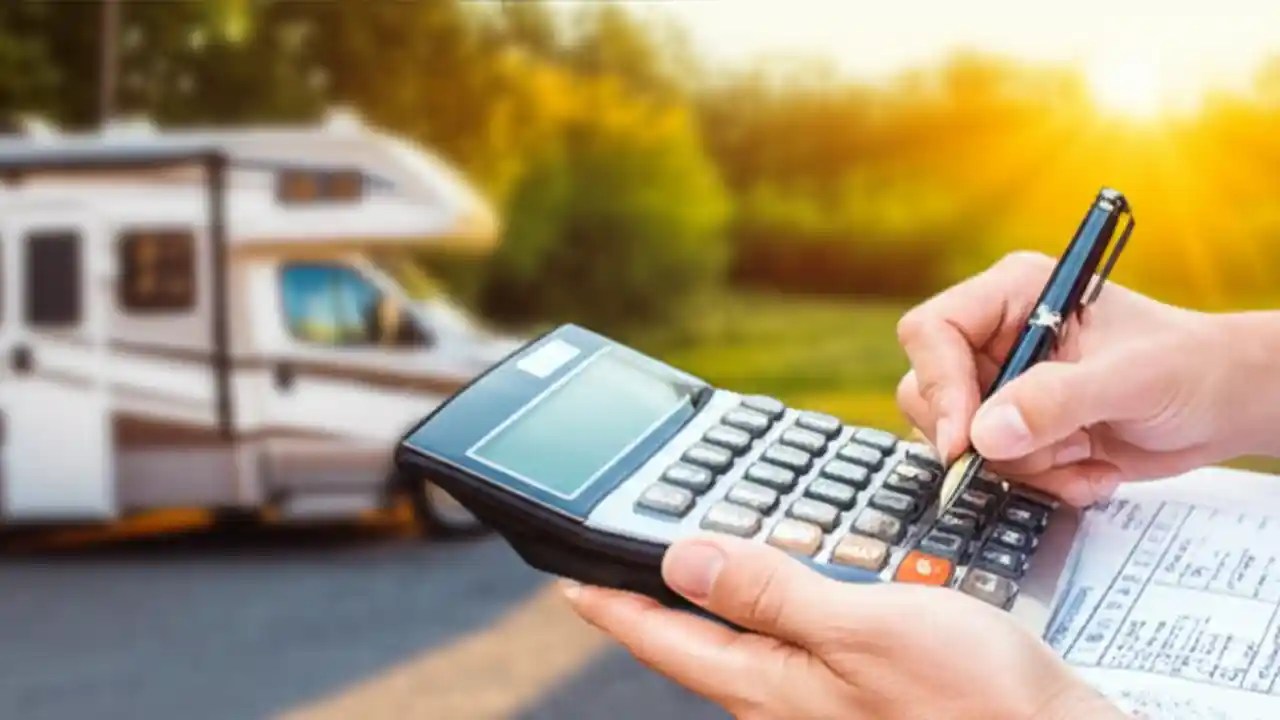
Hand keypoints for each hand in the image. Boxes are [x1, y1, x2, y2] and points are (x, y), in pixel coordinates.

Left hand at [566, 534, 1120, 718]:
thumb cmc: (973, 699)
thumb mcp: (862, 627)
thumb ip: (770, 593)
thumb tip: (686, 563)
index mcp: (769, 686)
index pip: (664, 641)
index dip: (612, 606)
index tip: (570, 579)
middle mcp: (782, 704)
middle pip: (697, 645)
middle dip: (659, 600)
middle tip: (624, 562)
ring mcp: (818, 708)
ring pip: (745, 646)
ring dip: (718, 601)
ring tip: (698, 562)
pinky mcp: (856, 701)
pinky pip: (791, 651)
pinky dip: (776, 610)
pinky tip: (795, 588)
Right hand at [895, 251, 1279, 504]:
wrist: (1224, 406)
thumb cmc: (1191, 366)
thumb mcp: (1130, 379)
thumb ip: (1055, 400)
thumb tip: (982, 435)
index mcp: (1013, 296)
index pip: (933, 332)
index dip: (938, 386)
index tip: (963, 440)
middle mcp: (996, 338)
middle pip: (929, 393)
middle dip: (983, 439)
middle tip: (1041, 452)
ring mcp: (1003, 387)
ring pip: (961, 442)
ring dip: (1023, 467)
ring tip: (1084, 458)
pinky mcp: (1017, 431)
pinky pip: (994, 470)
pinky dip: (1041, 483)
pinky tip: (1090, 469)